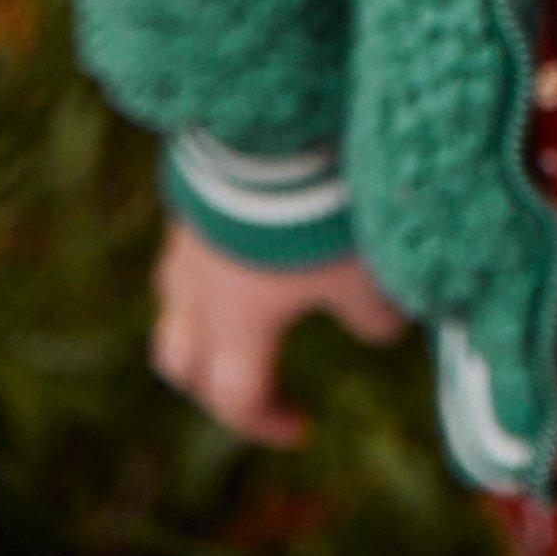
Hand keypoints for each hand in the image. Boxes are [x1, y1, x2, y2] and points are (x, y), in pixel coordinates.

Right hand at [150, 214, 408, 445]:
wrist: (277, 126)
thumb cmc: (320, 210)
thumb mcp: (363, 272)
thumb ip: (374, 314)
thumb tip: (384, 333)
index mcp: (238, 323)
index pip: (237, 398)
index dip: (267, 422)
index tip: (302, 429)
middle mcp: (198, 291)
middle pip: (182, 363)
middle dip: (216, 388)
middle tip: (255, 389)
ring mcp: (187, 242)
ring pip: (172, 305)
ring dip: (200, 327)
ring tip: (239, 322)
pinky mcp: (192, 198)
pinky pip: (185, 249)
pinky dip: (205, 268)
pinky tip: (242, 249)